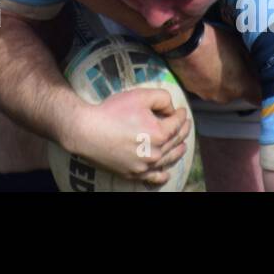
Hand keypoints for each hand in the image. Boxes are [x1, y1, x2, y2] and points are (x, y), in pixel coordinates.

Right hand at [63, 88, 190, 185]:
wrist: (88, 131)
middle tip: (186, 124)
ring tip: (183, 146)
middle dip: (183, 131)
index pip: (177, 123)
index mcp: (160, 133)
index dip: (181, 115)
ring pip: (168, 159)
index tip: (182, 111)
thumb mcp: (140, 95)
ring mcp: (145, 165)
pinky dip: (162, 175)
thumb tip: (171, 108)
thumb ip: (162, 98)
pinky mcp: (133, 173)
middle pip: (175, 141)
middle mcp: (156, 152)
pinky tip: (166, 173)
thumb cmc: (112, 112)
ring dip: (178, 151)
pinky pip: (153, 177)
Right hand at [167, 23, 261, 104]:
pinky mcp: (192, 91)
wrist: (184, 42)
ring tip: (213, 63)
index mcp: (241, 87)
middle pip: (236, 93)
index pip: (258, 99)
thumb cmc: (215, 42)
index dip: (259, 91)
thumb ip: (248, 63)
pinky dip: (204, 79)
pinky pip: (203, 86)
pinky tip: (201, 64)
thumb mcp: (239, 47)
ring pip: (218, 90)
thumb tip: (255, 68)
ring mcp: (207, 96)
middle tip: (232, 64)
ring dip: (218, 81)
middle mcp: (225, 97)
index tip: (257, 82)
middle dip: (236, 82)